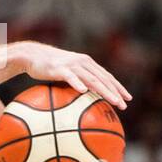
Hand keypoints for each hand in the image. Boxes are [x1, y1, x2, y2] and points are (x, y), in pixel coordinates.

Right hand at [15, 43, 130, 108]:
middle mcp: (83, 62)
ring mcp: (72, 65)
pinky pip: (71, 77)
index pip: (107, 76)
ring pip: (92, 79)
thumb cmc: (50, 67)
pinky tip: (84, 91)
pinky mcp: (60, 68)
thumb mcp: (67, 73)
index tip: (128, 98)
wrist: (32, 55)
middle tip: (124, 105)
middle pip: (103, 78)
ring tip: (113, 101)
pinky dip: (78, 83)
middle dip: (116, 92)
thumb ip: (78, 82)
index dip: (118, 87)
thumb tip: (85, 99)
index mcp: (87, 63)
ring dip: (104, 91)